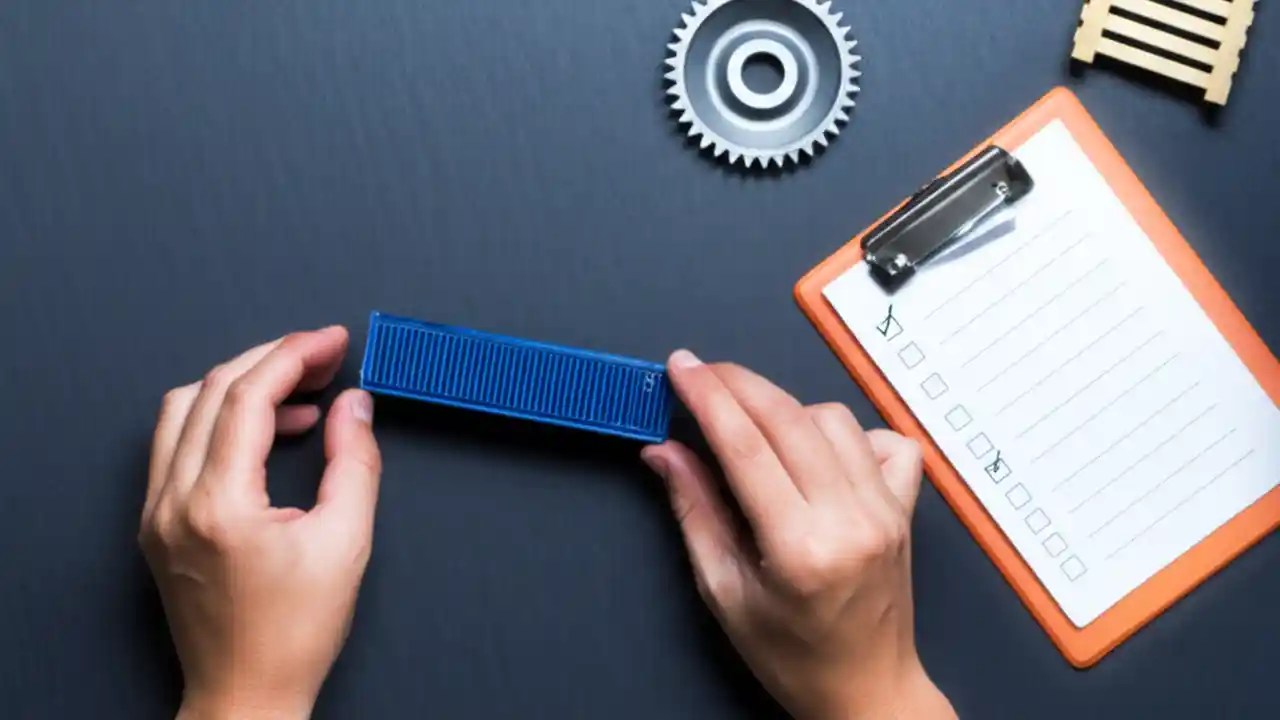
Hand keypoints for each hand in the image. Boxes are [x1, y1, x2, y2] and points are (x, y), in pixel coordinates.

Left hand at [138, 326, 381, 719]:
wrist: (246, 694)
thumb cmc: (293, 634)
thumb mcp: (346, 543)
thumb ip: (354, 462)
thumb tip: (354, 405)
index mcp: (219, 505)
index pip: (248, 396)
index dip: (294, 354)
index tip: (332, 342)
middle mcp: (174, 501)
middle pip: (213, 390)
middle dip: (272, 359)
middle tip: (323, 356)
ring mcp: (157, 512)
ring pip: (184, 409)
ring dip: (241, 386)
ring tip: (299, 396)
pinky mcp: (156, 524)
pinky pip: (178, 444)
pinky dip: (220, 420)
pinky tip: (266, 432)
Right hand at [642, 351, 955, 719]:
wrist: (868, 691)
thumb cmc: (794, 657)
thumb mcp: (725, 593)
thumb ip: (695, 512)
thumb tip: (665, 452)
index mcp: (801, 548)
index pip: (746, 446)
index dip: (709, 397)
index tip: (682, 368)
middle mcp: (851, 520)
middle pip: (789, 418)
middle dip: (738, 384)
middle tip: (701, 373)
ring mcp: (885, 509)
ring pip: (833, 418)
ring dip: (786, 408)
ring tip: (753, 429)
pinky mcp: (905, 507)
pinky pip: (883, 438)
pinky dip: (847, 431)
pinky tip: (819, 451)